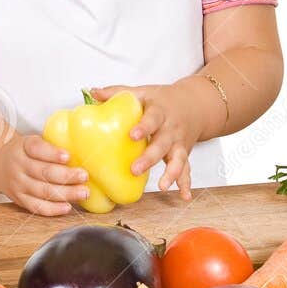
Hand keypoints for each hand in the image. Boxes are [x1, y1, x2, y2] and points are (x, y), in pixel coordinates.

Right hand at [0, 133, 90, 216]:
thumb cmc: (25, 152)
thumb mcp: (32, 141)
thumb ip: (51, 146)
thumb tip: (83, 151)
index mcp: (24, 146)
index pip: (37, 148)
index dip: (52, 153)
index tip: (67, 156)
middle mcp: (18, 165)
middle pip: (43, 172)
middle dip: (66, 175)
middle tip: (84, 176)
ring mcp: (18, 184)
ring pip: (43, 191)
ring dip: (66, 193)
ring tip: (83, 193)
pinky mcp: (19, 199)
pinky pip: (36, 206)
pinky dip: (53, 209)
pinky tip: (67, 207)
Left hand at [88, 81, 214, 200]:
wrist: (194, 104)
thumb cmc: (161, 100)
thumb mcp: (142, 92)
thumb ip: (117, 92)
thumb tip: (92, 91)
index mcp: (159, 111)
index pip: (152, 118)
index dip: (144, 127)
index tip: (132, 135)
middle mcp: (171, 128)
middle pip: (162, 143)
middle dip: (150, 157)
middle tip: (135, 169)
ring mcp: (179, 142)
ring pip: (178, 158)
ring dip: (172, 173)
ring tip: (163, 186)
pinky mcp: (184, 153)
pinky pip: (187, 169)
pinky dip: (186, 183)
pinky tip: (184, 196)